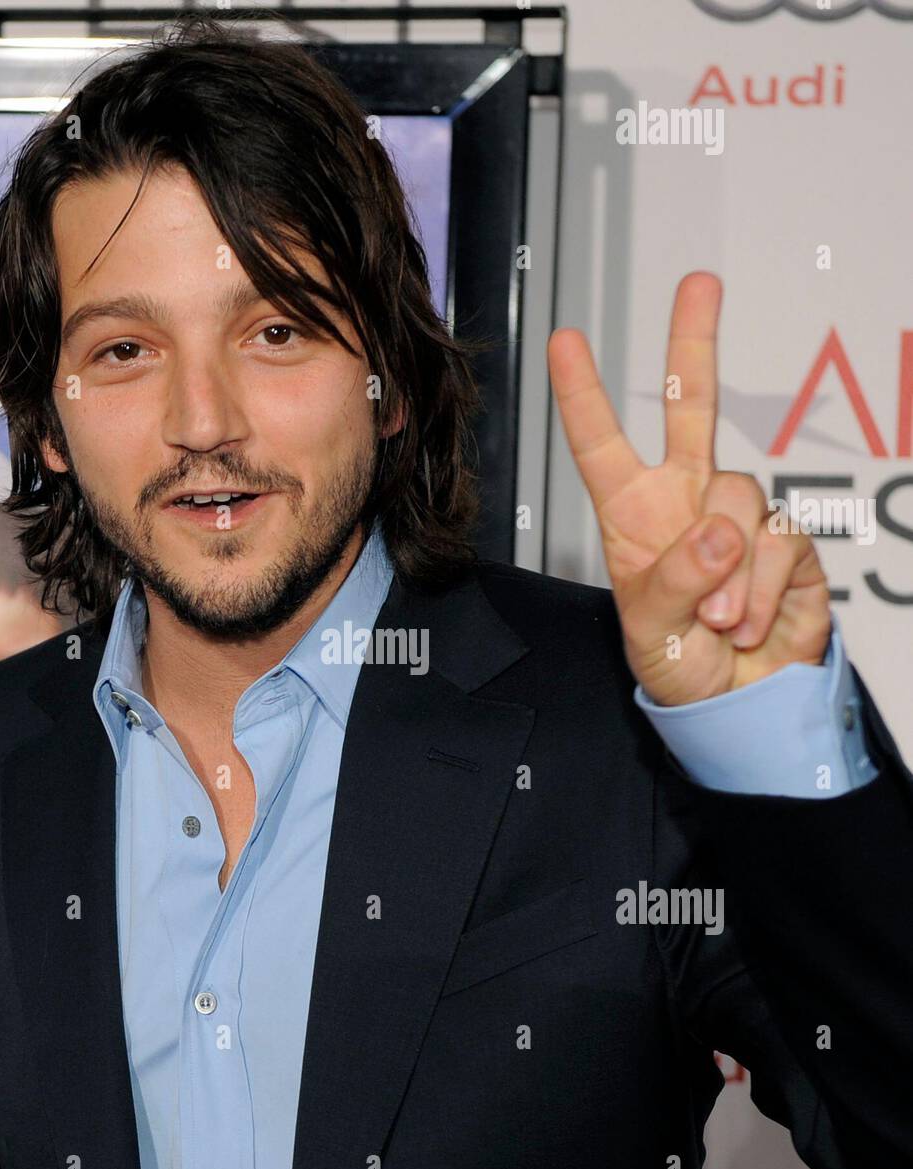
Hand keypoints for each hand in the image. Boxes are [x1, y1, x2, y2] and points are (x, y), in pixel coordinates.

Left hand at [547, 271, 830, 705]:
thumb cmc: (677, 664)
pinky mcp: (786, 541)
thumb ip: (672, 579)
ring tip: (717, 621)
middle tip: (699, 283)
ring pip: (738, 497)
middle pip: (692, 408)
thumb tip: (719, 529)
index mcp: (634, 517)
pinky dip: (761, 589)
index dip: (583, 396)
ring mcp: (738, 517)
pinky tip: (749, 621)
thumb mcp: (647, 633)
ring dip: (726, 572)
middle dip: (694, 342)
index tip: (563, 342)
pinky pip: (778, 540)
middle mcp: (686, 502)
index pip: (603, 447)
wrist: (739, 704)